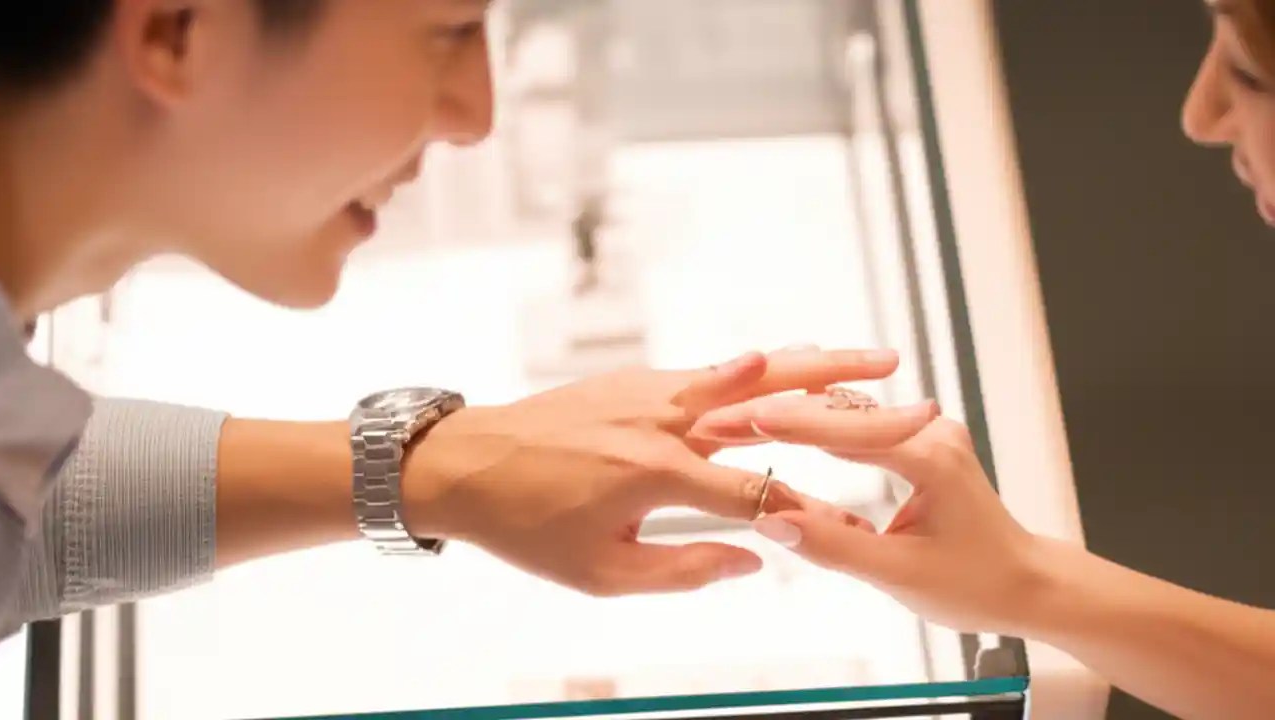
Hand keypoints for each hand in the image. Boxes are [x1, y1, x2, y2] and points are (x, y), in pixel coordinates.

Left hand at [403, 349, 936, 596]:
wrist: (464, 464)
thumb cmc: (529, 526)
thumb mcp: (603, 572)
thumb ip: (686, 568)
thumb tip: (758, 557)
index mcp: (659, 473)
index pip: (758, 490)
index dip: (811, 506)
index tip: (862, 511)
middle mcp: (664, 419)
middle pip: (771, 401)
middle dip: (841, 388)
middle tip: (898, 374)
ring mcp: (650, 390)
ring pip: (747, 373)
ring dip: (810, 362)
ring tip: (864, 354)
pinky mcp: (635, 378)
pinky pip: (708, 372)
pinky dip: (754, 369)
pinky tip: (784, 363)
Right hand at [721, 393, 1042, 634]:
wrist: (1027, 584)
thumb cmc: (977, 585)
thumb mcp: (899, 575)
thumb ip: (833, 545)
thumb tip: (770, 521)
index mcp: (931, 456)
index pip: (844, 429)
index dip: (785, 424)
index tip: (735, 419)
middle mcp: (930, 430)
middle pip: (838, 410)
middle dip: (774, 415)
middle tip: (715, 421)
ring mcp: (925, 431)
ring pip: (844, 413)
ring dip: (789, 418)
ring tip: (733, 420)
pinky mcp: (917, 441)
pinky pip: (857, 426)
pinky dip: (813, 428)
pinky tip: (773, 425)